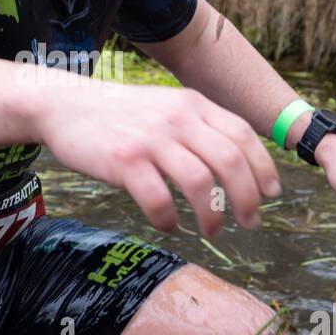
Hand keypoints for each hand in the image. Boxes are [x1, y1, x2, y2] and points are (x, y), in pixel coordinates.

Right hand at [33, 81, 281, 239]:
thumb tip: (239, 165)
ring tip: (211, 230)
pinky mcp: (124, 161)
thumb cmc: (120, 115)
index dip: (264, 168)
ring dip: (212, 214)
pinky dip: (169, 220)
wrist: (64, 105)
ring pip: (200, 183)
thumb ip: (199, 127)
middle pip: (230, 161)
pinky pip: (158, 200)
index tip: (271, 194)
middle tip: (249, 222)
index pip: (243, 135)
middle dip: (247, 198)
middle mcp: (177, 118)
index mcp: (192, 104)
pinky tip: (168, 225)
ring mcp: (150, 139)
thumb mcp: (166, 107)